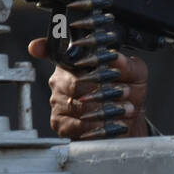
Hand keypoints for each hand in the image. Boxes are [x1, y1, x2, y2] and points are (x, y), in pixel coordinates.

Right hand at [29, 37, 148, 139]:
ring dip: (103, 109)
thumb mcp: (135, 75)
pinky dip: (95, 126)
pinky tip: (108, 125)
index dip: (43, 47)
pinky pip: (74, 125)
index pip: (53, 50)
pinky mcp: (60, 122)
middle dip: (101, 88)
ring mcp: (58, 101)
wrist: (127, 121)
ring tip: (123, 110)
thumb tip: (117, 59)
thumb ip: (128, 65)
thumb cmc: (126, 93)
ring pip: (76, 104)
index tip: (37, 47)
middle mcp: (62, 79)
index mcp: (76, 61)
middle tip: (122, 92)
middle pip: (74, 81)